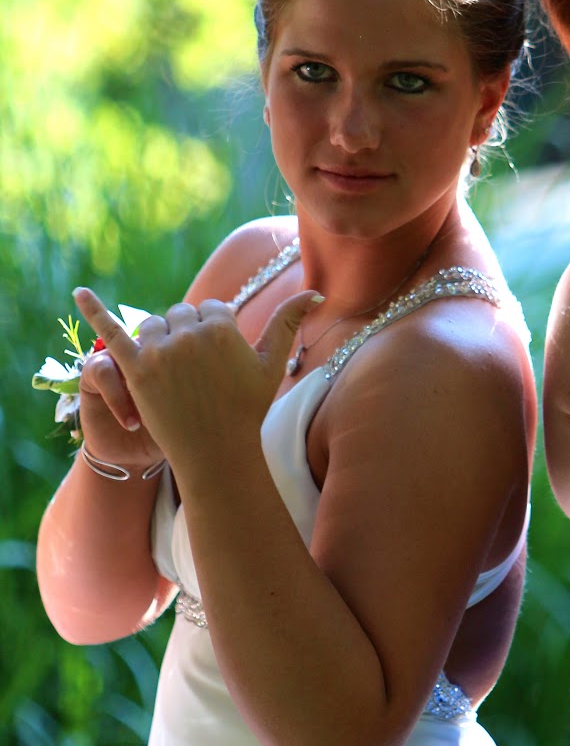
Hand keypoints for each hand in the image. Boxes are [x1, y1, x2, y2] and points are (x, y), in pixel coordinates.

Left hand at [71, 286, 321, 474]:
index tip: (217, 365)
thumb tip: (315, 293)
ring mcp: (159, 350)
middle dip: (187, 338)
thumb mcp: (270, 365)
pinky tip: (78, 293)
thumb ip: (288, 323)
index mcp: (221, 327)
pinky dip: (93, 310)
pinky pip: (110, 332)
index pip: (210, 310)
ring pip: (153, 325)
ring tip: (172, 374)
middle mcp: (188, 333)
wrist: (216, 452)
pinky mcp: (134, 369)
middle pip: (181, 315)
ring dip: (159, 341)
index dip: (214, 335)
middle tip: (195, 375)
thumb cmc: (247, 410)